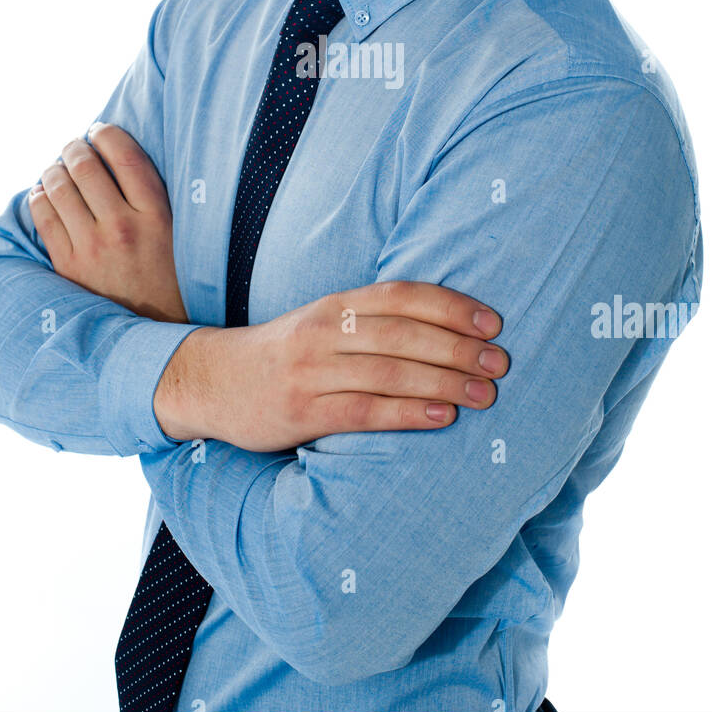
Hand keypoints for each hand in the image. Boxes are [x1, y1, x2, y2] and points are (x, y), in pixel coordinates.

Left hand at [28, 121, 187, 323]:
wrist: (157, 336)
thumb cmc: (171, 280)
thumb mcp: (178, 235)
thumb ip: (155, 198)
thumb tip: (122, 157)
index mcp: (157, 215)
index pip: (124, 155)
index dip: (107, 134)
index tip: (100, 130)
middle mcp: (122, 227)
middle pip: (85, 165)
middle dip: (74, 147)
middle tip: (74, 147)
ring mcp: (92, 247)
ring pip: (58, 186)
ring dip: (54, 169)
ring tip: (58, 169)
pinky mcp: (69, 266)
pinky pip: (43, 216)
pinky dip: (40, 196)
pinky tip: (45, 194)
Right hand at [155, 280, 508, 448]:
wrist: (211, 382)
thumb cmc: (282, 355)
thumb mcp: (320, 323)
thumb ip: (370, 320)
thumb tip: (443, 326)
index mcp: (333, 303)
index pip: (401, 295)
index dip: (450, 305)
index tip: (492, 321)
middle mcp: (323, 330)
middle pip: (403, 332)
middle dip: (459, 346)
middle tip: (501, 362)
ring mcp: (311, 372)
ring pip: (389, 371)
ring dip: (445, 381)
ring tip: (486, 393)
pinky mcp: (301, 412)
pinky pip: (364, 411)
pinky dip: (407, 413)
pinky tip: (442, 416)